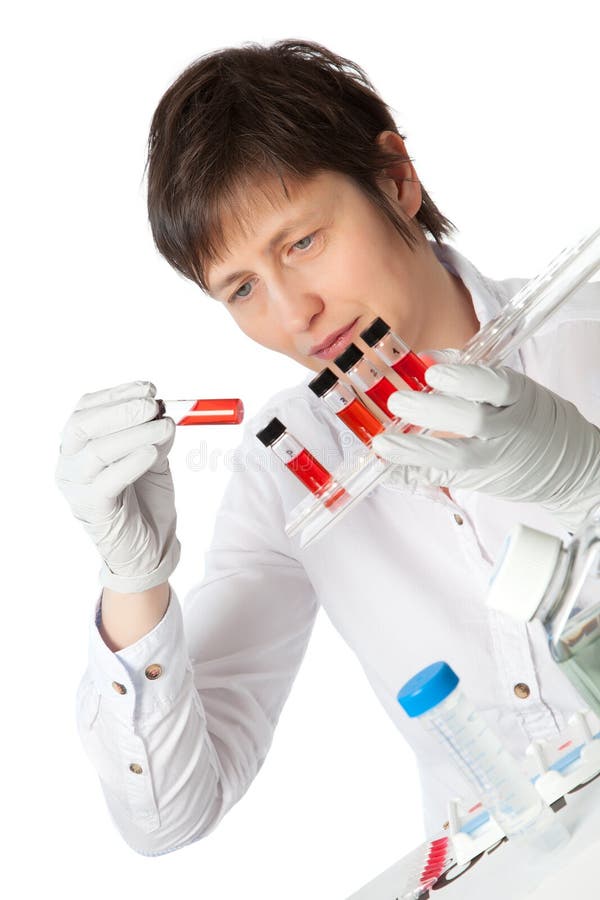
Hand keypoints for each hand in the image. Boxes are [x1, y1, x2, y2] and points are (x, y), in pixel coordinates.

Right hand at [55, 380, 179, 591]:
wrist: (149, 547)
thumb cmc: (146, 499)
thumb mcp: (153, 458)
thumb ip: (155, 435)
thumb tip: (165, 412)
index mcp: (79, 444)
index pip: (87, 408)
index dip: (117, 394)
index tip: (149, 388)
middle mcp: (70, 462)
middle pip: (83, 425)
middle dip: (120, 410)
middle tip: (153, 404)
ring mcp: (76, 486)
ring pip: (96, 450)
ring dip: (133, 433)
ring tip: (164, 427)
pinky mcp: (92, 508)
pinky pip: (108, 480)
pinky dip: (130, 462)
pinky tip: (151, 452)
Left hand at [371, 361, 599, 530]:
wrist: (566, 466)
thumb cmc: (529, 417)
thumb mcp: (512, 389)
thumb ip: (469, 373)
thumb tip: (425, 357)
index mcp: (518, 398)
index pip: (496, 385)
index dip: (464, 379)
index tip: (433, 373)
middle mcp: (508, 429)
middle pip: (473, 420)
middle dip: (432, 410)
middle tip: (398, 401)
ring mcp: (495, 459)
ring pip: (457, 456)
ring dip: (416, 449)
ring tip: (384, 442)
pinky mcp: (480, 481)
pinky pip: (444, 478)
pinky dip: (414, 473)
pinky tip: (388, 467)